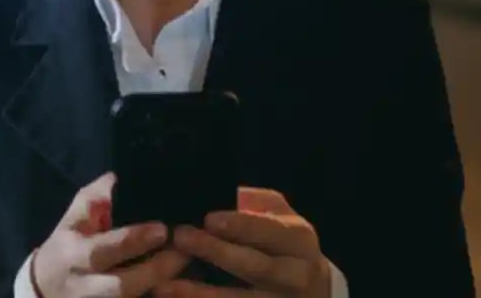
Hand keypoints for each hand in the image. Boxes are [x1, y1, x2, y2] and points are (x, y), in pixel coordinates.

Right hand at [33, 172, 191, 297]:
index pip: (104, 250)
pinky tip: (175, 288)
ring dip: (161, 287)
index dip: (134, 241)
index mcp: (74, 256)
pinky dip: (155, 297)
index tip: (162, 230)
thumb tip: (113, 178)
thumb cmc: (63, 251)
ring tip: (187, 271)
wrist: (42, 294)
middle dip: (156, 270)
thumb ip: (91, 201)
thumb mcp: (70, 223)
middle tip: (184, 254)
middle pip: (122, 286)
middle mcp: (85, 287)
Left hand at [154, 188, 329, 297]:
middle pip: (255, 267)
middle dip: (216, 252)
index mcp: (299, 240)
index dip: (240, 225)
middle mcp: (296, 275)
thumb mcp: (280, 216)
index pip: (270, 231)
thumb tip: (225, 194)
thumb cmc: (284, 244)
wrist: (313, 290)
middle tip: (180, 238)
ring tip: (167, 286)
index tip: (209, 219)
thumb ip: (256, 203)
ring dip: (204, 294)